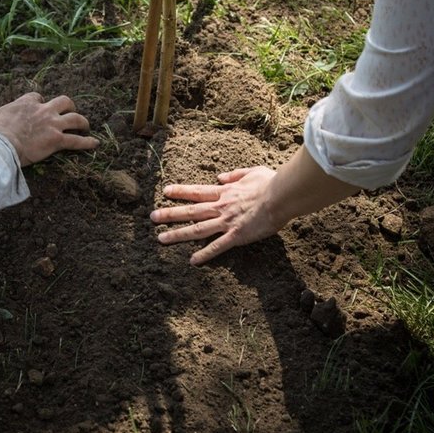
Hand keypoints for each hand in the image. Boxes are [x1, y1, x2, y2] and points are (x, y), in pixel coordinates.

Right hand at [0, 92, 99, 165]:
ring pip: (75, 117)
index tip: (40, 108)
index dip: (40, 102)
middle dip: (68, 106)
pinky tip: (95, 144)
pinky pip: (76, 141)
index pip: (37, 97)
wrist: (1, 145)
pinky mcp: (57, 140)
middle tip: (69, 113)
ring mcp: (52, 124)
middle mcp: (42, 110)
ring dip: (82, 122)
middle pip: (63, 101)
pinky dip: (87, 143)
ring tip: (85, 126)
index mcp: (25, 104)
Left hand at [150, 166, 282, 265]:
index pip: (197, 192)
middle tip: (152, 216)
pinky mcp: (236, 236)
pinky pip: (217, 246)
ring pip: (197, 229)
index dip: (180, 191)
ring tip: (161, 238)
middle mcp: (221, 207)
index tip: (166, 191)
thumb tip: (220, 176)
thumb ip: (235, 174)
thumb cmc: (271, 183)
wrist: (281, 196)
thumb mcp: (251, 171)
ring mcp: (226, 222)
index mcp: (225, 192)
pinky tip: (193, 261)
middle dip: (169, 214)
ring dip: (178, 234)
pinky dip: (205, 254)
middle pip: (190, 211)